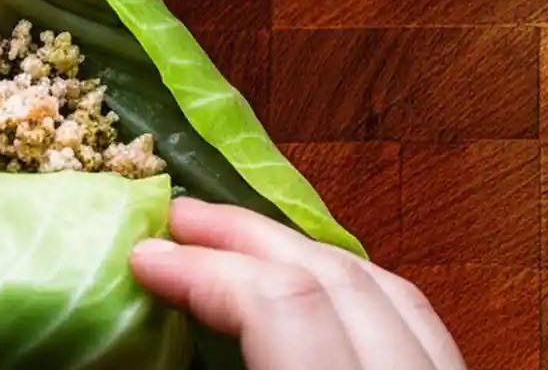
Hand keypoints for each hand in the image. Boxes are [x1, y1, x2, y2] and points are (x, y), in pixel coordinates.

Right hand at [130, 198, 464, 369]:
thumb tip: (131, 325)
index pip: (282, 304)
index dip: (204, 269)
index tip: (145, 258)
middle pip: (338, 277)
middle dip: (247, 237)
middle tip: (178, 222)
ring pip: (390, 288)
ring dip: (300, 252)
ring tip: (233, 242)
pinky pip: (416, 324)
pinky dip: (354, 288)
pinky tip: (309, 287)